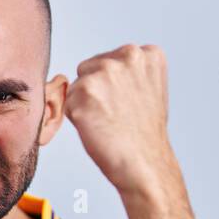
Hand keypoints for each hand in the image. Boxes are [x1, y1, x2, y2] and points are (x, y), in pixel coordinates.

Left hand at [63, 43, 177, 197]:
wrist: (144, 165)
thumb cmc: (144, 134)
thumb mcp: (150, 89)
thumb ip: (130, 72)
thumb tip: (104, 68)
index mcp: (146, 53)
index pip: (110, 60)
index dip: (113, 87)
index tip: (127, 104)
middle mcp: (126, 56)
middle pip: (89, 68)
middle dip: (96, 91)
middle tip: (115, 115)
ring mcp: (104, 73)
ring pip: (77, 86)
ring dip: (84, 104)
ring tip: (107, 121)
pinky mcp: (83, 93)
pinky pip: (68, 103)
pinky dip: (76, 118)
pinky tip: (97, 128)